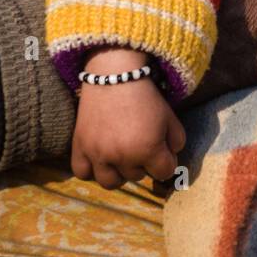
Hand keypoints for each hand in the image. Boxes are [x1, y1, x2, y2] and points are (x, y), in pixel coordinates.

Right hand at [71, 49, 186, 188]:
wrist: (114, 74)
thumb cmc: (145, 95)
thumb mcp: (170, 117)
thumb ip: (176, 142)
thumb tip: (170, 158)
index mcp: (148, 149)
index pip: (164, 173)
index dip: (166, 161)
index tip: (162, 150)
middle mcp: (122, 156)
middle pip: (137, 176)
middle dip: (143, 163)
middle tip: (140, 145)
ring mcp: (98, 153)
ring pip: (110, 182)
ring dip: (119, 172)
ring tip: (121, 157)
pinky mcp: (79, 146)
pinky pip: (82, 172)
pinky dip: (91, 169)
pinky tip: (100, 158)